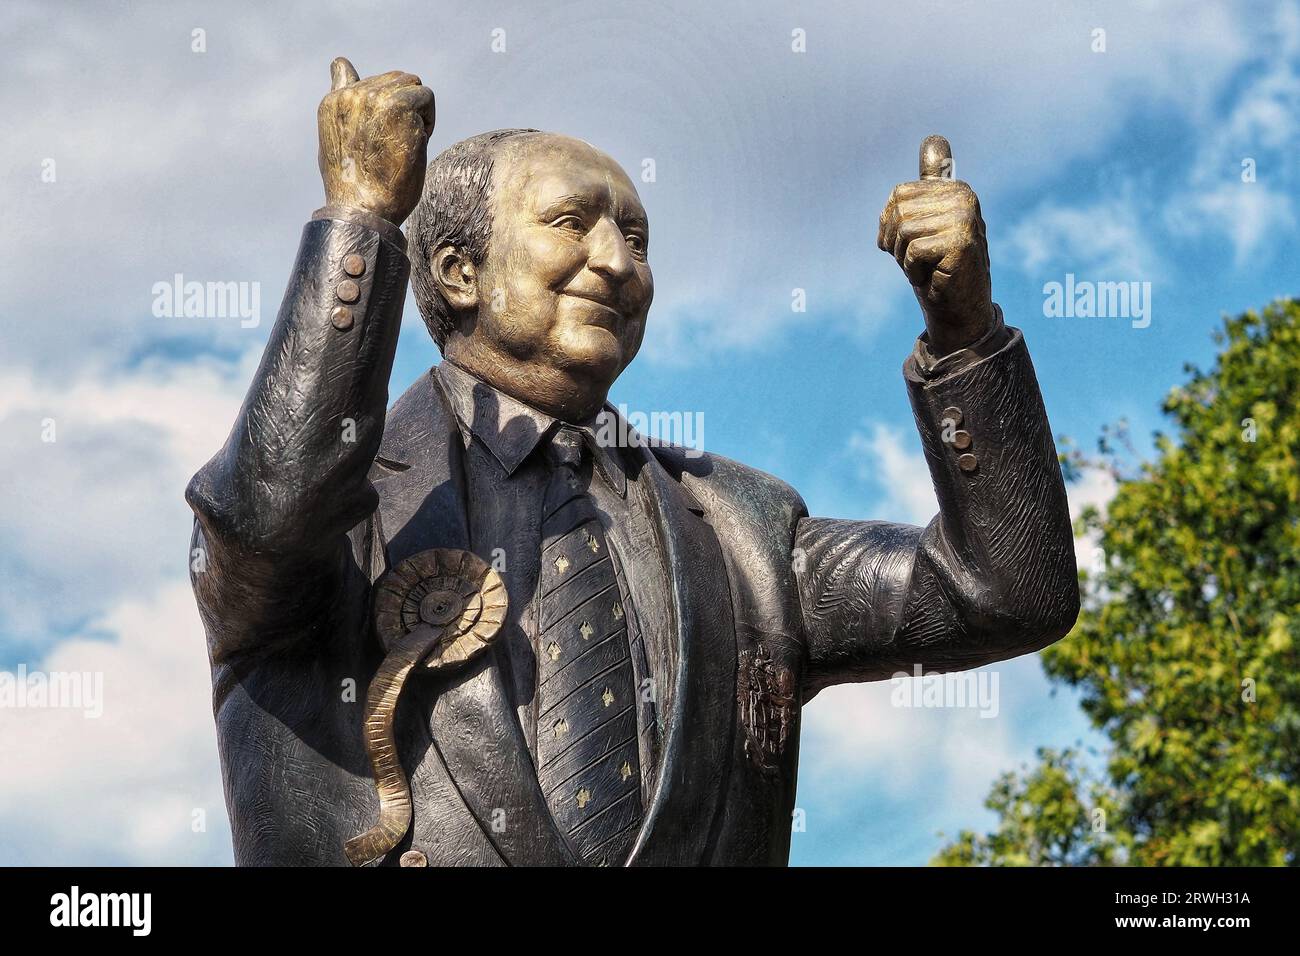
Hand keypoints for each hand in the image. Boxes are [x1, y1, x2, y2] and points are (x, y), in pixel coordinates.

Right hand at [317, 57, 434, 226]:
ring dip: (418, 111)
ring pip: (413, 85)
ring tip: (406, 141)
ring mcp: (375, 98)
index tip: (380, 135)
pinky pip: (426, 97)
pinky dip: (428, 120)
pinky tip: (416, 144)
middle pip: (395, 79)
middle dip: (404, 106)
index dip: (383, 106)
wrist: (363, 210)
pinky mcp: (399, 106)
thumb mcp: (337, 137)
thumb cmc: (354, 185)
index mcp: (334, 102)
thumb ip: (343, 103)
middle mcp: (352, 94)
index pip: (366, 79)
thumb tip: (340, 62)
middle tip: (396, 142)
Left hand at [877, 135, 994, 355]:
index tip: (909, 243)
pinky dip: (914, 270)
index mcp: (954, 188)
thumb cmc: (935, 265)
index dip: (890, 225)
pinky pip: (913, 251)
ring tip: (926, 267)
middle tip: (918, 259)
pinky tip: (933, 276)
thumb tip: (935, 137)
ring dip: (905, 258)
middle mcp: (964, 196)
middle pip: (898, 211)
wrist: (957, 307)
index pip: (897, 196)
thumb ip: (930, 182)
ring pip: (904, 232)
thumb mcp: (924, 220)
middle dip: (896, 243)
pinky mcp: (961, 242)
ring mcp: (965, 218)